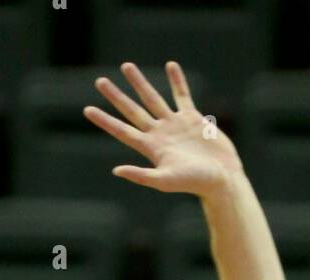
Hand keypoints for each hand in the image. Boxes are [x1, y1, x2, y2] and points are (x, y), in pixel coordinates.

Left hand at [84, 60, 242, 196]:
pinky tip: (171, 65)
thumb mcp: (165, 181)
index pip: (122, 131)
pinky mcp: (192, 118)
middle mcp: (159, 134)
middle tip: (100, 81)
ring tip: (126, 66)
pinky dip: (177, 81)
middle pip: (132, 111)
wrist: (222, 178)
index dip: (105, 120)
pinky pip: (182, 95)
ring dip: (140, 83)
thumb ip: (141, 176)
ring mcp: (175, 125)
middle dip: (116, 96)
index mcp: (151, 147)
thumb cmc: (194, 183)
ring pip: (152, 98)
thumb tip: (116, 170)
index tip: (88, 109)